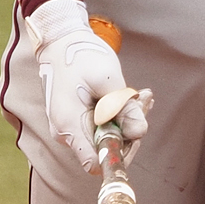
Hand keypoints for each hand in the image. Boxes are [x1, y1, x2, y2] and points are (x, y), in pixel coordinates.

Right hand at [29, 0, 151, 175]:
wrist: (59, 40)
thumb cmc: (79, 55)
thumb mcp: (107, 79)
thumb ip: (123, 107)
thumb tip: (140, 132)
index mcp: (70, 126)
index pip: (95, 163)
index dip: (118, 155)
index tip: (134, 133)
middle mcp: (68, 132)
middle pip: (105, 148)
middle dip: (130, 129)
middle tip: (145, 101)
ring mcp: (72, 126)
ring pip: (106, 135)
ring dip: (127, 117)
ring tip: (143, 93)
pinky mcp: (78, 119)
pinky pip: (102, 124)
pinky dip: (118, 112)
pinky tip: (132, 94)